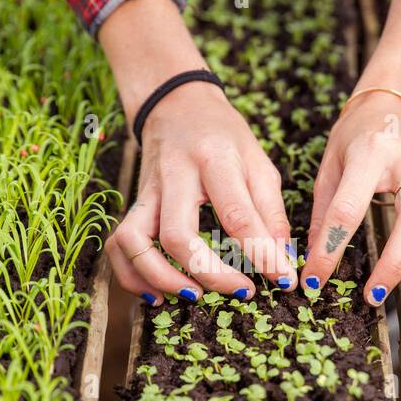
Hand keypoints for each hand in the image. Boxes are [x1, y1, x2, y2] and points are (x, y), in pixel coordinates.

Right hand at [107, 82, 295, 302]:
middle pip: (179, 235)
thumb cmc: (224, 136)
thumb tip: (280, 262)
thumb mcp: (258, 162)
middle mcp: (174, 176)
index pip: (237, 215)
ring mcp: (147, 190)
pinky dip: (132, 275)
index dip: (261, 254)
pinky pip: (119, 244)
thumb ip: (271, 212)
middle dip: (210, 274)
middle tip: (242, 292)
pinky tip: (158, 294)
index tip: (281, 281)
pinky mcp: (134, 202)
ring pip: (136, 241)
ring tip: (193, 297)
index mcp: (214, 160)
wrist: (177, 103)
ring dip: (161, 277)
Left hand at [305, 93, 400, 305]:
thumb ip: (323, 212)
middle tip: (373, 295)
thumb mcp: (330, 164)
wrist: (397, 105)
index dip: (329, 248)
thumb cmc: (356, 138)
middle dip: (396, 261)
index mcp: (371, 153)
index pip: (348, 207)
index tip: (314, 280)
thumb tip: (311, 261)